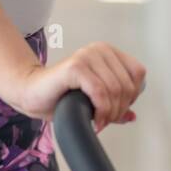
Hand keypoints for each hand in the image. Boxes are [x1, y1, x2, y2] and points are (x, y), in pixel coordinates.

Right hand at [13, 41, 146, 132]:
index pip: (138, 73)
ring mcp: (87, 55)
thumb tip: (132, 116)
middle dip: (119, 109)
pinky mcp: (76, 66)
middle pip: (128, 85)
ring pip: (115, 90)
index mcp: (108, 52)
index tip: (116, 110)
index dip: (132, 96)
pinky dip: (101, 111)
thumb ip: (113, 105)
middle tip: (106, 120)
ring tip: (99, 121)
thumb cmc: (61, 95)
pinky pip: (100, 92)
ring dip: (110, 113)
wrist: (32, 94)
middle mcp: (99, 49)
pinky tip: (95, 121)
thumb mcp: (94, 101)